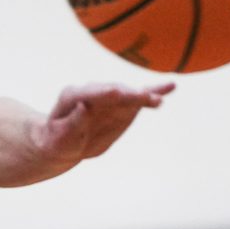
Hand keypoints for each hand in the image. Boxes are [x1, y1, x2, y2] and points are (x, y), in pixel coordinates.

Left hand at [40, 81, 174, 163]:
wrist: (66, 143)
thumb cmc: (58, 140)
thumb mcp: (60, 137)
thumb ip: (72, 123)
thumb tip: (83, 107)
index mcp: (72, 96)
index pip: (88, 93)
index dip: (102, 93)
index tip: (116, 92)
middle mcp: (94, 91)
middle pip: (112, 91)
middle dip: (127, 94)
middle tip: (142, 96)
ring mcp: (111, 96)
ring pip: (129, 94)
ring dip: (143, 96)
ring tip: (157, 100)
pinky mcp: (125, 104)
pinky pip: (141, 97)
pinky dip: (155, 91)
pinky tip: (171, 86)